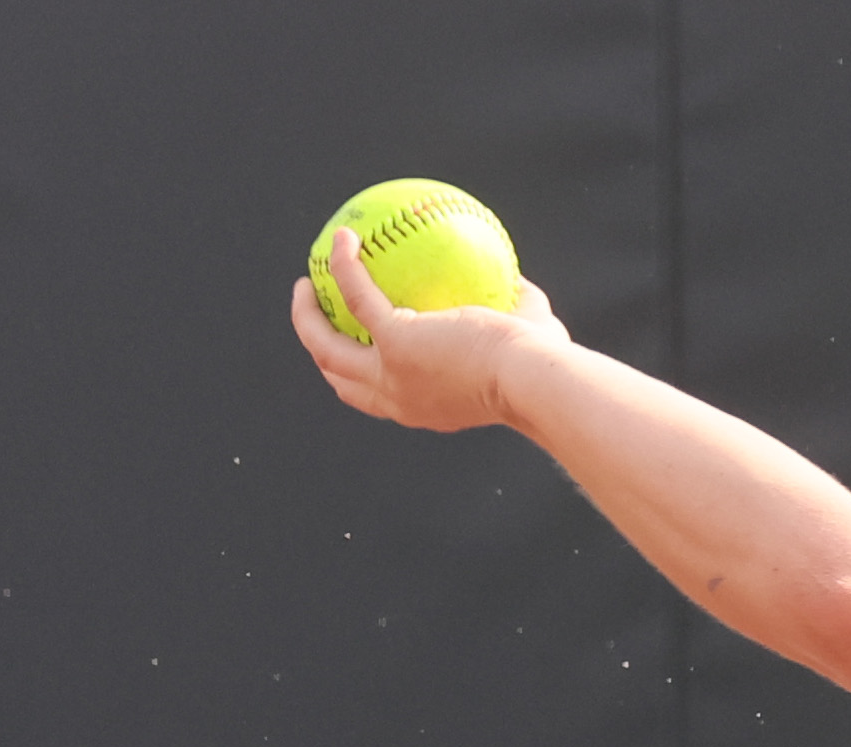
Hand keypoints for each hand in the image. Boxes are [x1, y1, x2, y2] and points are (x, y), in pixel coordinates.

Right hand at [289, 227, 569, 433]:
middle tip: (315, 312)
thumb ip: (521, 313)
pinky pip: (356, 295)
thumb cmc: (544, 367)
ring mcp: (392, 374)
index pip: (381, 399)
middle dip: (321, 347)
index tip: (360, 345)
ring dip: (308, 314)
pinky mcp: (394, 343)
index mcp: (426, 406)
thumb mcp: (529, 343)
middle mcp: (401, 400)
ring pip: (326, 347)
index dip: (363, 374)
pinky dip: (344, 266)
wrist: (534, 378)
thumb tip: (520, 284)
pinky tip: (345, 237)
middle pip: (341, 380)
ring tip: (306, 279)